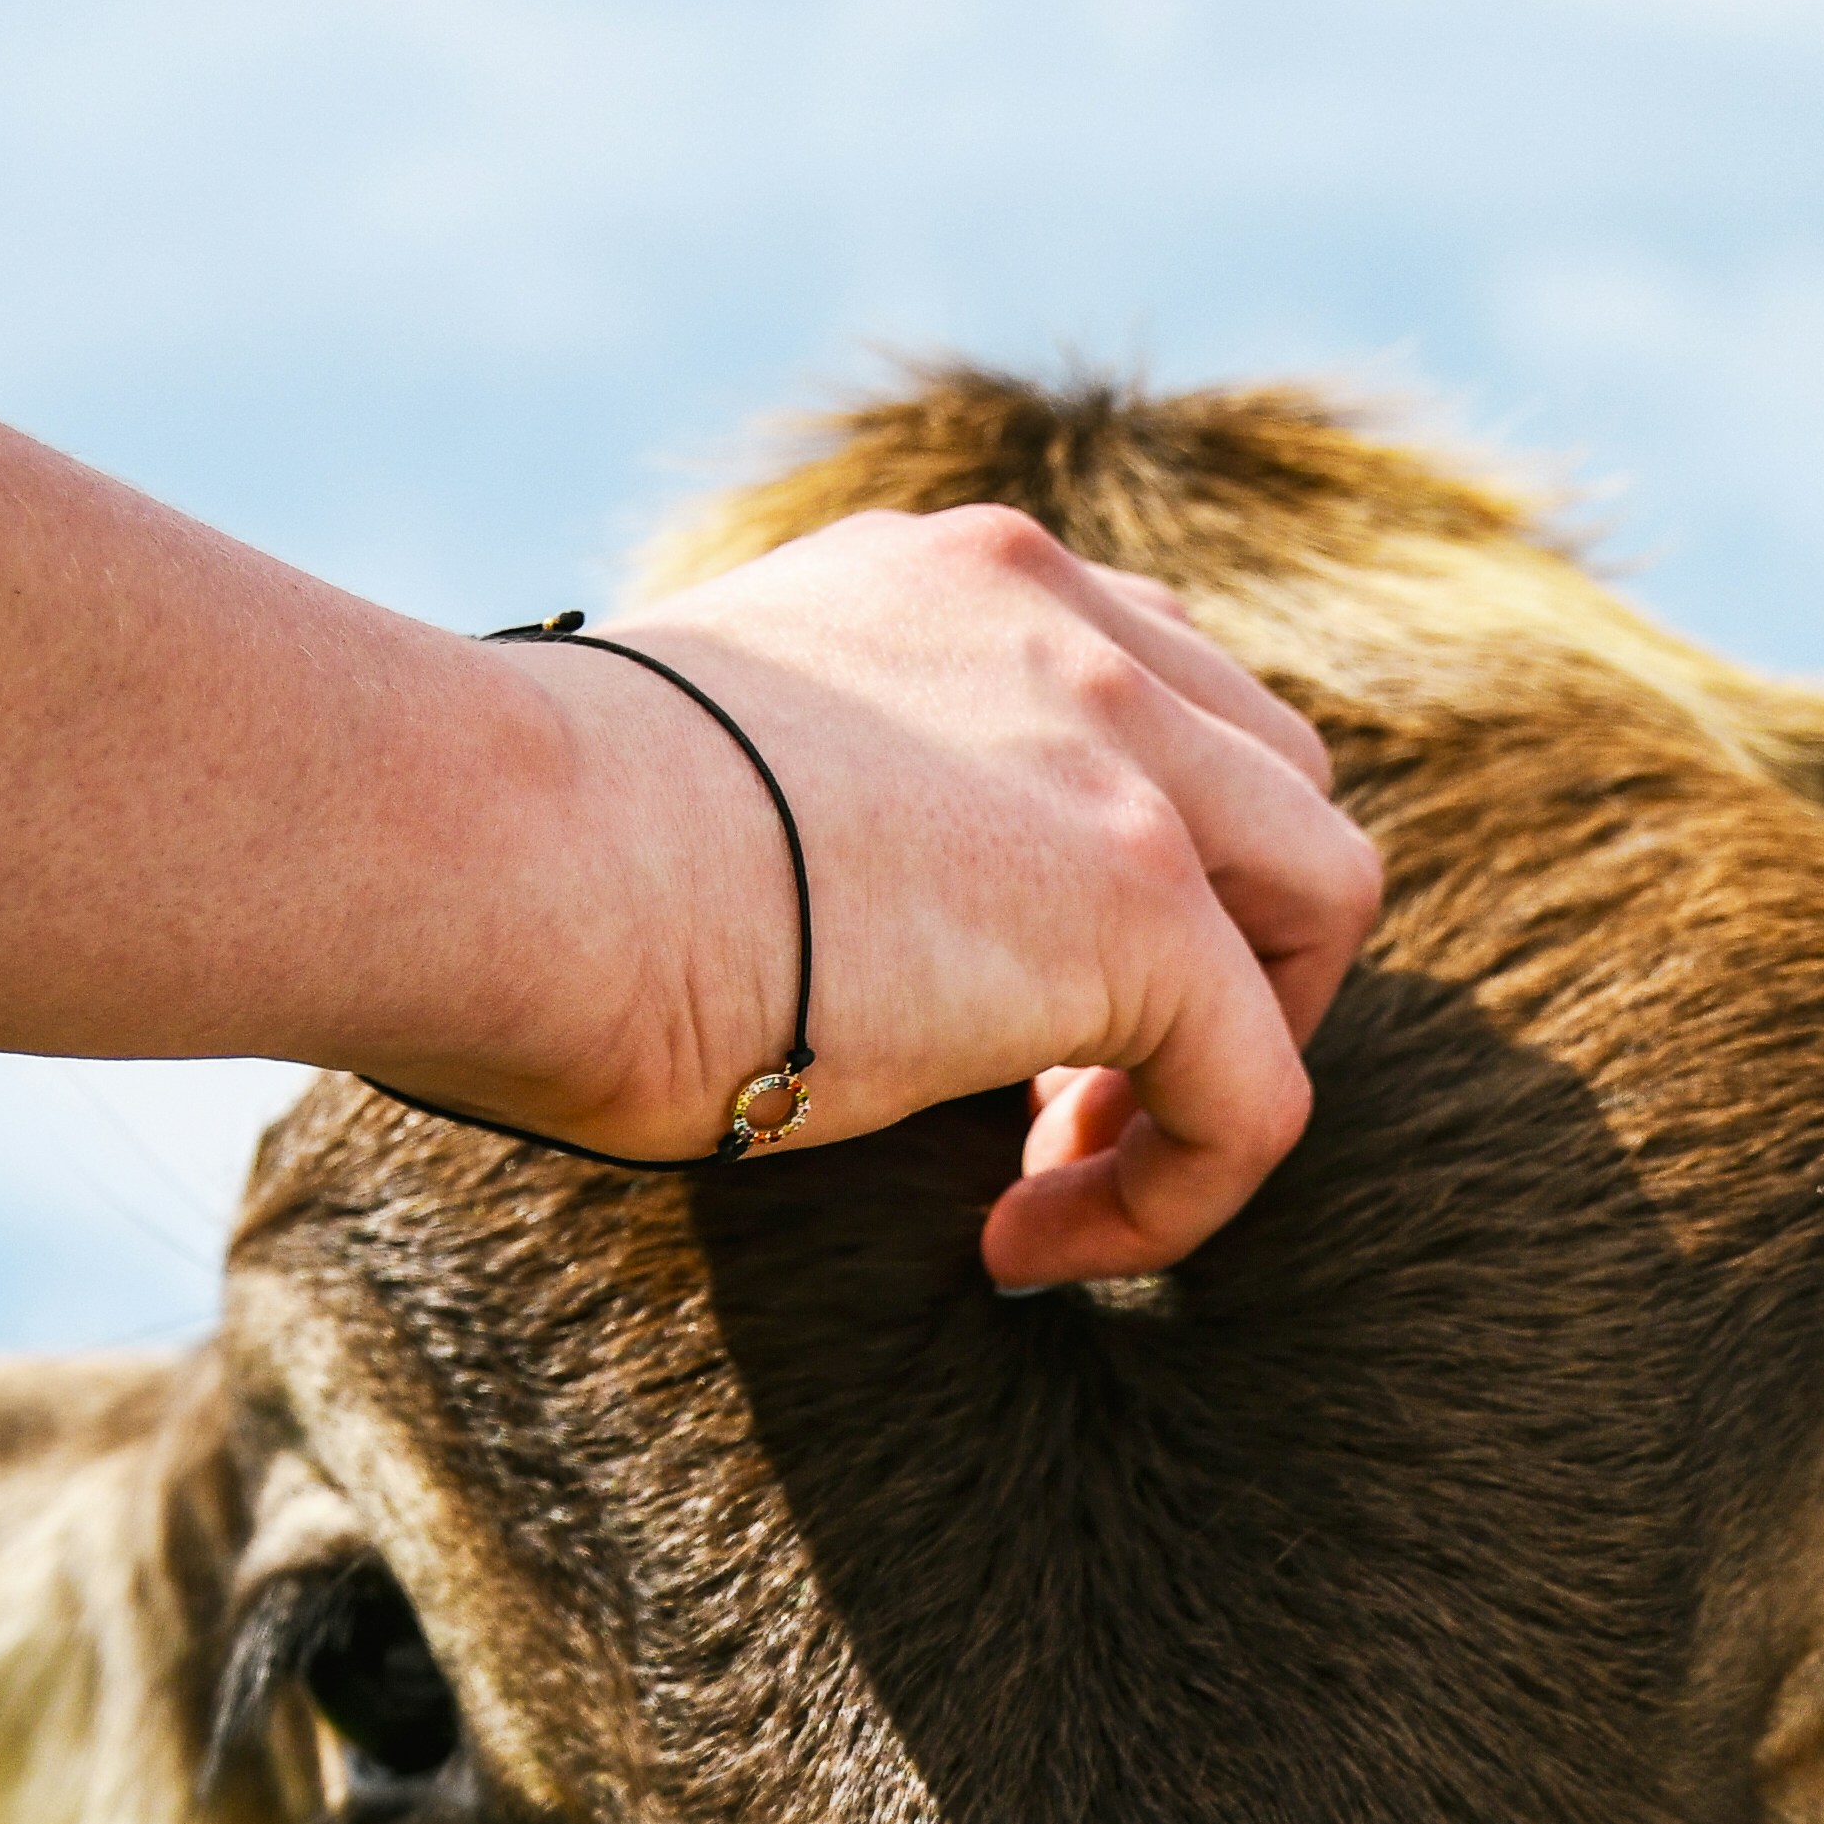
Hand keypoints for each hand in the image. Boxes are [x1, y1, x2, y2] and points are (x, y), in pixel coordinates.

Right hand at [504, 505, 1380, 1287]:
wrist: (501, 852)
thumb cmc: (529, 856)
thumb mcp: (711, 781)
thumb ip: (832, 809)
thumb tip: (833, 936)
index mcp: (964, 578)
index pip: (1164, 697)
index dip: (1145, 870)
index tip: (1013, 1010)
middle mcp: (1066, 619)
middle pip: (1283, 789)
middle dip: (1224, 959)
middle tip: (1064, 1102)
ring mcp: (1118, 744)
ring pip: (1322, 907)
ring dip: (1229, 1062)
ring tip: (1060, 1176)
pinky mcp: (1137, 895)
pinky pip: (1260, 1090)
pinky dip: (1177, 1195)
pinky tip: (1019, 1245)